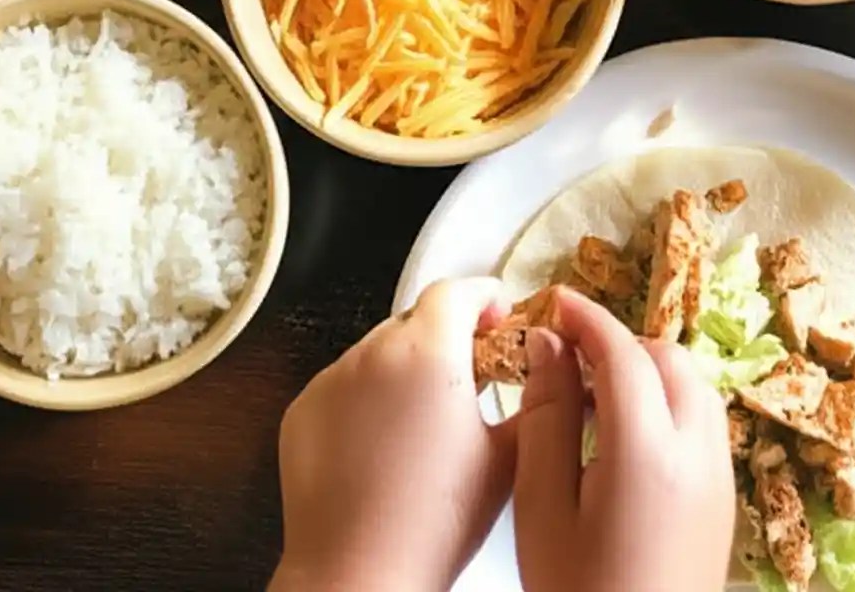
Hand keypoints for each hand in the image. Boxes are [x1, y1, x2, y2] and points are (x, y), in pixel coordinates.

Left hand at [271, 277, 514, 590]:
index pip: (456, 290)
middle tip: (472, 374)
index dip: (483, 296)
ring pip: (377, 353)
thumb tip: (551, 368)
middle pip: (416, 319)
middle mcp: (373, 354)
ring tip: (427, 420)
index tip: (497, 313)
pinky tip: (387, 444)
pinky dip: (367, 400)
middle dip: (446, 336)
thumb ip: (537, 398)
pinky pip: (343, 386)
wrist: (363, 571)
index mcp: (429, 352)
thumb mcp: (509, 457)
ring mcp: (330, 381)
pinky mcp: (303, 411)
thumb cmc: (438, 520)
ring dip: (405, 369)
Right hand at [513, 288, 735, 591]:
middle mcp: (699, 455)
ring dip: (649, 369)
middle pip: (670, 360)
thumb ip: (546, 416)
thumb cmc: (576, 591)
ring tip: (594, 387)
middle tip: (569, 350)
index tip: (556, 302)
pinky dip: (669, 402)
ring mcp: (720, 478)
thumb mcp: (543, 504)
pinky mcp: (724, 500)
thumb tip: (548, 345)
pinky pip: (704, 422)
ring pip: (694, 388)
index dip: (588, 320)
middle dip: (621, 341)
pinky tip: (627, 429)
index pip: (623, 355)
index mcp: (648, 453)